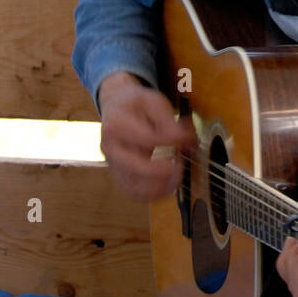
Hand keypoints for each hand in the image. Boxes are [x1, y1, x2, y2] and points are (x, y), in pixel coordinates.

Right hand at [98, 72, 196, 200]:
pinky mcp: (119, 175)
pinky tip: (169, 184)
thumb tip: (188, 140)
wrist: (116, 107)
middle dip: (161, 170)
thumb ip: (170, 122)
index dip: (170, 142)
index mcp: (116, 124)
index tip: (186, 139)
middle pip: (134, 167)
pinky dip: (153, 194)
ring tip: (177, 175)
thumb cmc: (136, 104)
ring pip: (133, 186)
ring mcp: (112, 165)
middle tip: (179, 163)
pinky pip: (134, 193)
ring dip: (160, 186)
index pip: (146, 138)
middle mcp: (109, 148)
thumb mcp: (153, 102)